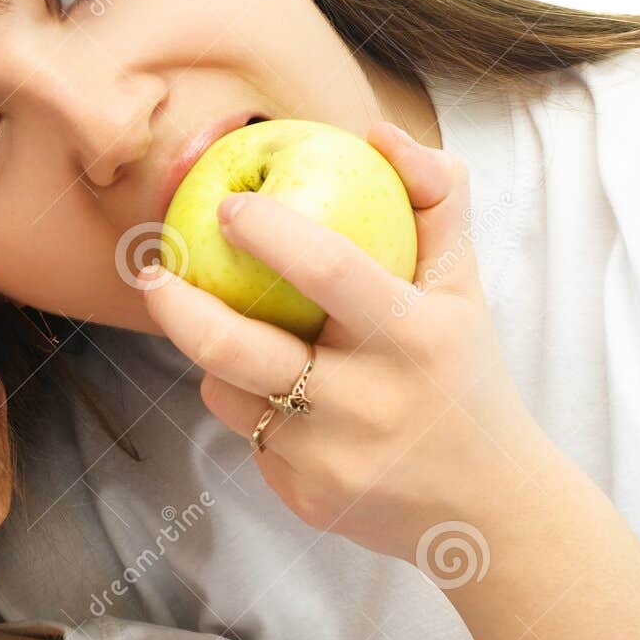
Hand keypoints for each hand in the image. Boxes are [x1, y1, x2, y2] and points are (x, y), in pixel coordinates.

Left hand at [141, 121, 551, 561]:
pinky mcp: (307, 498)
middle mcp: (371, 402)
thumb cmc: (463, 371)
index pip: (329, 269)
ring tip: (235, 335)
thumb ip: (436, 197)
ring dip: (216, 358)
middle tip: (153, 268)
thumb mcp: (464, 284)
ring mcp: (333, 458)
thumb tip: (377, 134)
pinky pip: (246, 436)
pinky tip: (281, 402)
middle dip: (176, 303)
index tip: (228, 204)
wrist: (487, 505)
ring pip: (227, 391)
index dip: (267, 231)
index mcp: (415, 336)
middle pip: (238, 346)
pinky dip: (252, 409)